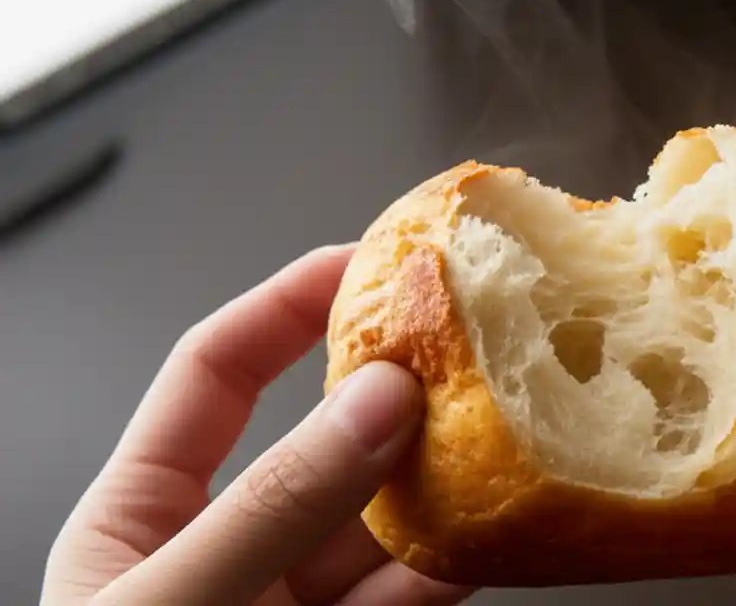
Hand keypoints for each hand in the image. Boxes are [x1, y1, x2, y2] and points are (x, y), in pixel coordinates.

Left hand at [42, 245, 473, 605]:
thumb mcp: (169, 603)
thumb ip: (271, 508)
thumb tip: (375, 400)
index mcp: (142, 514)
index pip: (217, 373)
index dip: (287, 306)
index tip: (365, 262)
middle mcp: (222, 550)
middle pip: (318, 446)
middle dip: (390, 399)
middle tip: (461, 355)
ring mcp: (282, 602)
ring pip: (373, 524)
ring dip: (435, 483)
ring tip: (496, 440)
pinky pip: (402, 595)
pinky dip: (450, 566)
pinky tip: (489, 537)